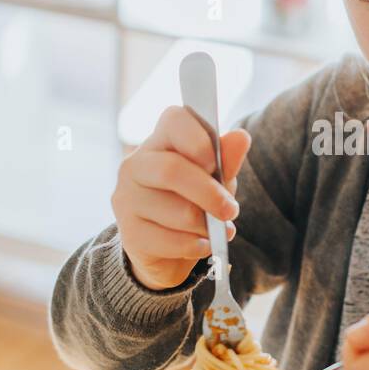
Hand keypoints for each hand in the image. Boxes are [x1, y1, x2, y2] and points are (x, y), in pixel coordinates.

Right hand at [112, 107, 250, 289]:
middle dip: (210, 194)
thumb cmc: (195, 201)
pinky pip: (169, 241)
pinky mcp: (129, 232)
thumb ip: (226, 160)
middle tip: (230, 210)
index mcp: (160, 140)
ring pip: (177, 211)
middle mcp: (136, 164)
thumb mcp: (216, 179)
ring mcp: (127, 198)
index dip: (198, 140)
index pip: (174, 120)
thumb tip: (241, 137)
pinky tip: (201, 245)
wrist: (168, 249)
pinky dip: (195, 246)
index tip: (214, 163)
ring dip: (206, 225)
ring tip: (217, 231)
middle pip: (172, 170)